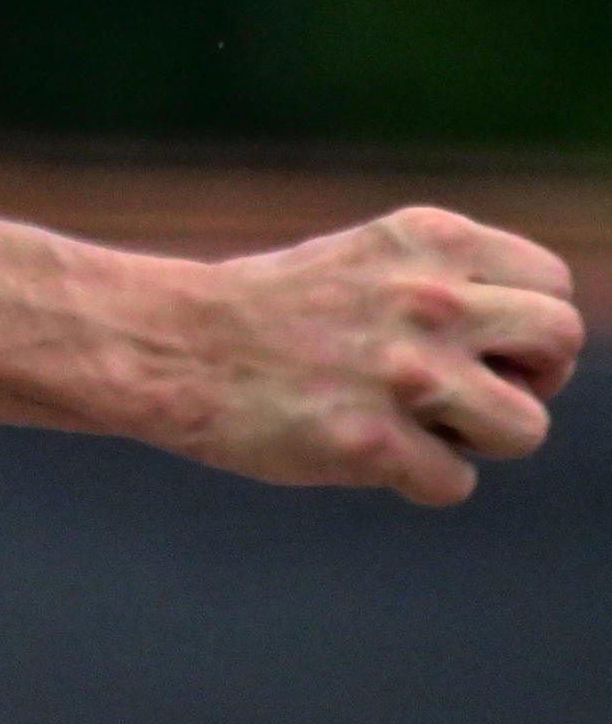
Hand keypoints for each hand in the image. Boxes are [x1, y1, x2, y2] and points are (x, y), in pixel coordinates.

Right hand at [162, 209, 582, 502]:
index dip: (529, 328)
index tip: (486, 350)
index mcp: (428, 241)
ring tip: (417, 427)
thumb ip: (450, 283)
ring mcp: (403, 372)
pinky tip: (363, 453)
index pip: (551, 285)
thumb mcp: (369, 261)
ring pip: (525, 426)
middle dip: (531, 379)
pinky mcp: (369, 442)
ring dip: (480, 437)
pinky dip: (417, 479)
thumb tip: (535, 347)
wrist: (162, 343)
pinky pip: (454, 482)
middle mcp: (428, 298)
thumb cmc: (265, 312)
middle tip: (470, 394)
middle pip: (560, 342)